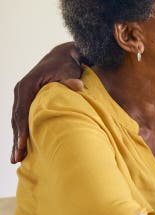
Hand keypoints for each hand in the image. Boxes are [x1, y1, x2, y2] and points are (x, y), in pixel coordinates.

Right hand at [11, 42, 83, 162]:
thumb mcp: (69, 71)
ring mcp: (22, 95)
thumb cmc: (67, 65)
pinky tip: (22, 145)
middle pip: (17, 119)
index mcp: (27, 86)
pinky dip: (22, 131)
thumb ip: (70, 81)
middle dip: (16, 139)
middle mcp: (21, 90)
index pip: (23, 112)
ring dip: (17, 138)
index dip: (22, 130)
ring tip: (17, 158)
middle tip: (16, 158)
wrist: (64, 56)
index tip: (22, 145)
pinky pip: (22, 117)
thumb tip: (78, 86)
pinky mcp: (27, 99)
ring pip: (17, 120)